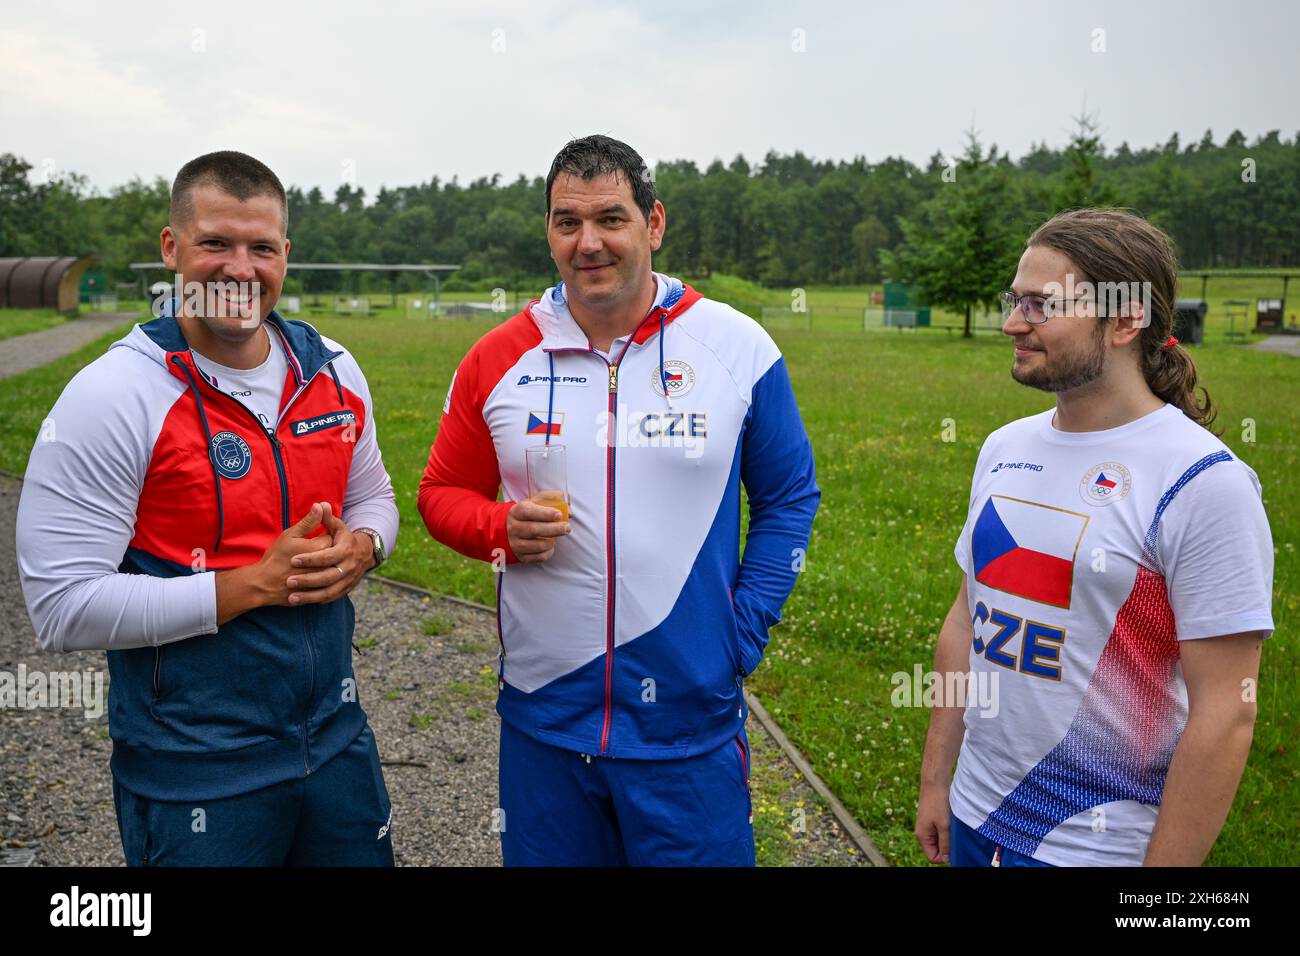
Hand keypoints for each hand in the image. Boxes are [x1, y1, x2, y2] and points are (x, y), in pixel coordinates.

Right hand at [216, 502, 333, 622]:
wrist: (264, 584)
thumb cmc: (276, 557)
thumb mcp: (290, 535)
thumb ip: (308, 522)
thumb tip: (321, 505)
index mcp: (318, 547)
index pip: (333, 536)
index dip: (327, 533)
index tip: (320, 534)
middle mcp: (323, 564)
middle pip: (335, 553)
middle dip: (329, 548)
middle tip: (318, 547)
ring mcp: (322, 579)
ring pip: (333, 569)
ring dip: (328, 564)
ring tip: (316, 562)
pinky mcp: (318, 591)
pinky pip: (328, 584)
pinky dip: (326, 579)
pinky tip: (316, 574)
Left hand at [284, 502, 373, 603]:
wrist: (364, 554)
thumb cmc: (344, 539)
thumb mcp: (338, 527)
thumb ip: (327, 518)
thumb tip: (320, 504)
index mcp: (346, 550)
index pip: (327, 556)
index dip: (310, 559)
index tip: (293, 560)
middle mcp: (349, 567)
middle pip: (327, 577)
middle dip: (307, 580)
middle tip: (288, 581)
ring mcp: (348, 580)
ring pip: (329, 591)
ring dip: (310, 596)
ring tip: (291, 597)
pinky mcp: (345, 589)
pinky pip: (331, 598)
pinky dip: (317, 600)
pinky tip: (301, 601)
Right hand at [506, 499, 569, 563]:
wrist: (509, 530)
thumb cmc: (529, 514)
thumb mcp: (536, 502)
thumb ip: (551, 499)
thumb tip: (567, 504)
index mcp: (517, 512)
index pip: (529, 512)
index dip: (545, 514)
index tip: (559, 515)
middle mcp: (513, 528)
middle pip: (534, 530)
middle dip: (554, 529)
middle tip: (567, 527)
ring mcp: (515, 543)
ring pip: (537, 545)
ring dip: (552, 542)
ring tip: (558, 537)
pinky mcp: (520, 556)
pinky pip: (538, 557)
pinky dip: (548, 552)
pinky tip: (551, 546)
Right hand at [914, 781, 951, 863]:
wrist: (934, 782)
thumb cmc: (937, 803)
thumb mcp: (944, 826)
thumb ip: (945, 843)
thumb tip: (946, 859)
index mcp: (922, 836)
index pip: (932, 856)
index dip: (944, 857)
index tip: (954, 848)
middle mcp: (923, 832)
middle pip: (936, 848)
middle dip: (947, 846)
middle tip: (955, 836)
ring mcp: (927, 825)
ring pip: (940, 839)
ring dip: (948, 836)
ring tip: (953, 826)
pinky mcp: (932, 818)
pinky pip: (941, 830)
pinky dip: (948, 828)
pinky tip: (952, 820)